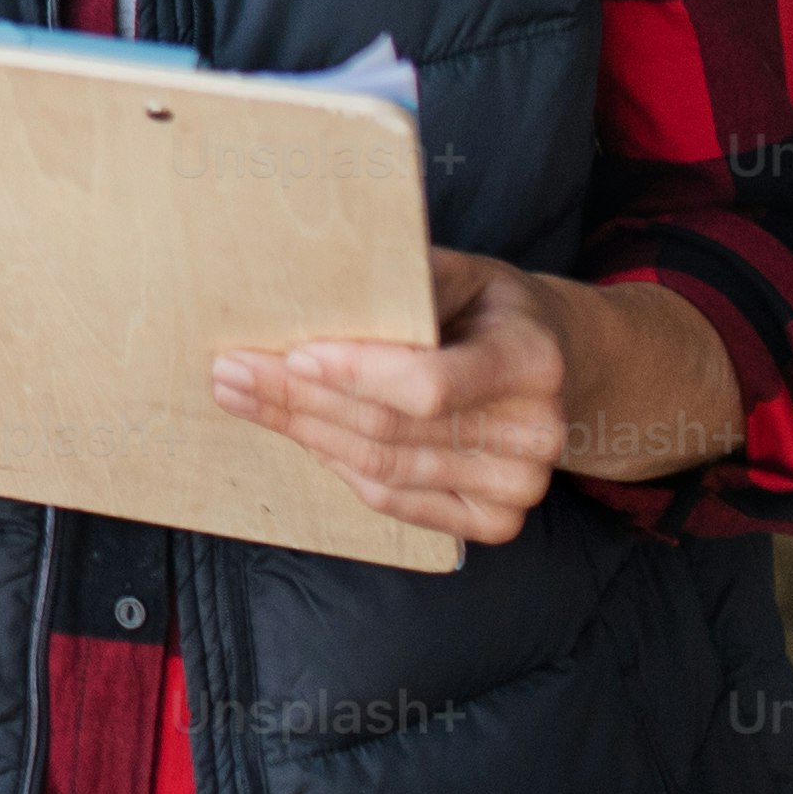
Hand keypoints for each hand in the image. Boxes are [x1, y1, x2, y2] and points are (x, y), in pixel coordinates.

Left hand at [211, 248, 731, 545]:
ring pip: (384, 468)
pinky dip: (339, 468)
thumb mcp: (463, 272)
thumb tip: (315, 285)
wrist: (561, 365)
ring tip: (243, 399)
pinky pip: (397, 502)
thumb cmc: (490, 309)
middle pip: (391, 429)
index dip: (355, 375)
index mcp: (531, 359)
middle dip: (298, 400)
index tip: (291, 355)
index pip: (428, 383)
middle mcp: (535, 433)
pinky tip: (301, 435)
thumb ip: (406, 282)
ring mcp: (519, 487)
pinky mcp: (496, 522)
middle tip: (231, 372)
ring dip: (302, 434)